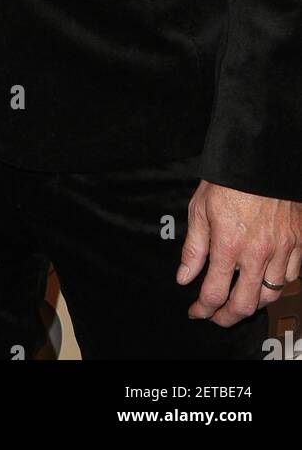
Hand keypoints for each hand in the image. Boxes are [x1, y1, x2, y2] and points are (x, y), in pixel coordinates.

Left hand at [177, 181, 301, 325]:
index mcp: (229, 244)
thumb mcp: (200, 210)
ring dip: (253, 304)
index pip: (214, 292)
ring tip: (240, 302)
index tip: (196, 311)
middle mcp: (257, 252)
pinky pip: (291, 277)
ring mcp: (281, 249)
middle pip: (245, 304)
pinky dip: (277, 285)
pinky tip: (265, 281)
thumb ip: (194, 249)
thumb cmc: (228, 179)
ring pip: (270, 294)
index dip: (203, 309)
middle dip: (227, 317)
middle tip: (217, 316)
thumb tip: (184, 277)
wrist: (259, 157)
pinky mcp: (298, 242)